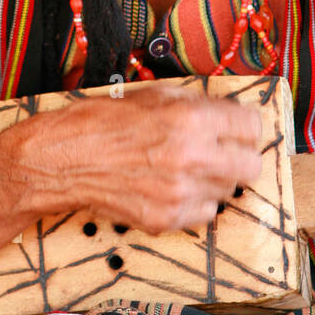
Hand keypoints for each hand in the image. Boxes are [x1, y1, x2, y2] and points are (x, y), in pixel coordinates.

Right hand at [40, 84, 263, 234]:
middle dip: (240, 155)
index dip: (244, 123)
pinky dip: (195, 201)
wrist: (63, 160)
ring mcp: (180, 193)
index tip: (237, 126)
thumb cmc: (101, 122)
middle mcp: (191, 158)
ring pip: (228, 191)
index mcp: (189, 119)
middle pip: (251, 165)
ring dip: (214, 179)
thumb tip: (227, 113)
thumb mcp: (153, 95)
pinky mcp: (167, 219)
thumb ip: (196, 104)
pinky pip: (204, 213)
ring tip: (186, 167)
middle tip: (223, 149)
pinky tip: (172, 186)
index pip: (251, 125)